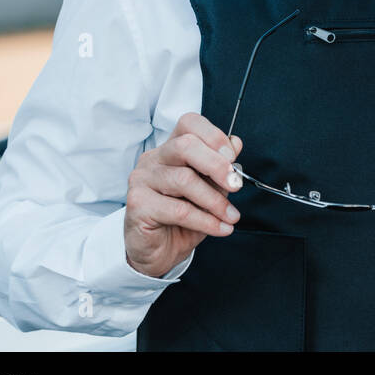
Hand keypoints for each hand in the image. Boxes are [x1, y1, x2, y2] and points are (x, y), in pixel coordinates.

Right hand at [124, 112, 243, 278]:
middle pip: (186, 145)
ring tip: (231, 216)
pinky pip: (179, 210)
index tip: (232, 158)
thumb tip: (236, 143)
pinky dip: (206, 220)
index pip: (189, 123)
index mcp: (171, 148)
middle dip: (217, 165)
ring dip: (215, 201)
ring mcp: (142, 179)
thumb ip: (220, 167)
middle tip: (236, 186)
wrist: (159, 251)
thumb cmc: (183, 218)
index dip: (214, 136)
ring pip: (184, 179)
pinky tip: (221, 228)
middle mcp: (153, 158)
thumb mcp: (209, 190)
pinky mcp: (137, 204)